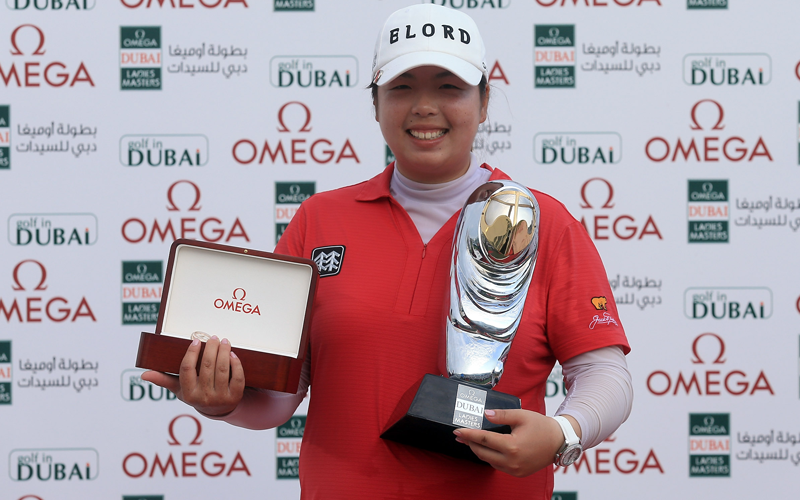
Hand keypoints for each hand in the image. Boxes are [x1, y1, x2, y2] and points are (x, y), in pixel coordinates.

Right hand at [141, 335, 244, 416]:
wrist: (218, 410)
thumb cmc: (196, 394)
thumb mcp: (179, 389)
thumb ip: (163, 380)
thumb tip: (143, 375)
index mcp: (188, 394)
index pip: (187, 369)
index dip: (191, 353)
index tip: (196, 340)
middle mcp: (203, 397)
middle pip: (206, 367)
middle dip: (210, 348)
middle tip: (212, 337)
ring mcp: (220, 397)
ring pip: (222, 369)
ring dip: (223, 352)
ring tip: (223, 341)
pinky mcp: (235, 396)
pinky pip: (237, 377)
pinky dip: (236, 363)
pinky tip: (233, 354)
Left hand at [453, 409, 567, 476]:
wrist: (560, 442)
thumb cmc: (541, 427)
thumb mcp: (521, 416)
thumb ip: (502, 415)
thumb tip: (486, 414)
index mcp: (512, 446)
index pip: (483, 439)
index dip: (468, 435)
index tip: (457, 431)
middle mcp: (512, 461)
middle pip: (482, 453)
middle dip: (470, 443)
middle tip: (461, 435)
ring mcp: (515, 470)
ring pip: (489, 461)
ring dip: (479, 451)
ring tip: (472, 440)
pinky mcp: (518, 473)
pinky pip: (498, 466)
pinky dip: (491, 457)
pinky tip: (488, 448)